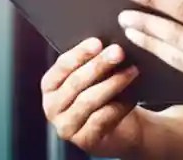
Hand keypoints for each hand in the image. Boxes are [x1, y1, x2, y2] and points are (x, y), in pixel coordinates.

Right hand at [41, 37, 147, 156]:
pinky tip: (133, 95)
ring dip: (113, 83)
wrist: (123, 129)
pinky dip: (119, 105)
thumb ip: (94, 61)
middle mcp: (52, 107)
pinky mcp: (84, 141)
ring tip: (132, 71)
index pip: (62, 66)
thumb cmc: (106, 95)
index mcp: (50, 86)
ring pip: (88, 100)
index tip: (98, 41)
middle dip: (99, 65)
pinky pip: (101, 119)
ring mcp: (66, 127)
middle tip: (119, 52)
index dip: (80, 53)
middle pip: (75, 82)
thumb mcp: (95, 76)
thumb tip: (108, 41)